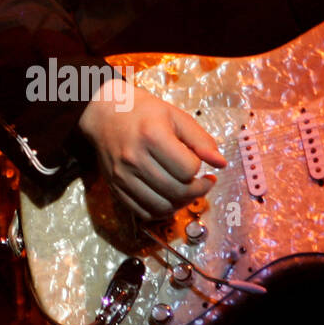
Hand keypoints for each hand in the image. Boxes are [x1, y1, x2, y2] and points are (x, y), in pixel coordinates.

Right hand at [77, 82, 225, 219]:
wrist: (102, 111)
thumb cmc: (141, 111)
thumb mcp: (175, 116)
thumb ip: (200, 139)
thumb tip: (221, 164)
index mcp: (151, 135)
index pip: (188, 169)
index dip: (199, 168)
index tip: (198, 161)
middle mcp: (134, 158)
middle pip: (177, 190)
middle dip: (197, 190)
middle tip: (201, 182)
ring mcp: (122, 175)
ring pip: (162, 207)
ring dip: (180, 203)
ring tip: (185, 191)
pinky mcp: (115, 187)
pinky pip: (143, 212)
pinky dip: (160, 211)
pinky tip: (166, 197)